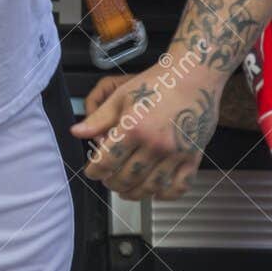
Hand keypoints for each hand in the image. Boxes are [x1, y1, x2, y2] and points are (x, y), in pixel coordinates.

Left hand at [71, 61, 220, 200]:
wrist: (194, 75)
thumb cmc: (159, 82)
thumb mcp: (122, 95)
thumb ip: (99, 118)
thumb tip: (77, 132)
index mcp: (133, 128)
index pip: (106, 162)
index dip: (94, 171)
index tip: (92, 171)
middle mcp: (155, 144)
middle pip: (125, 178)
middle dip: (111, 182)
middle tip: (108, 179)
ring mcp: (175, 153)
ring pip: (149, 188)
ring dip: (133, 193)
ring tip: (126, 190)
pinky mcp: (193, 157)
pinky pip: (178, 187)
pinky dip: (164, 195)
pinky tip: (155, 191)